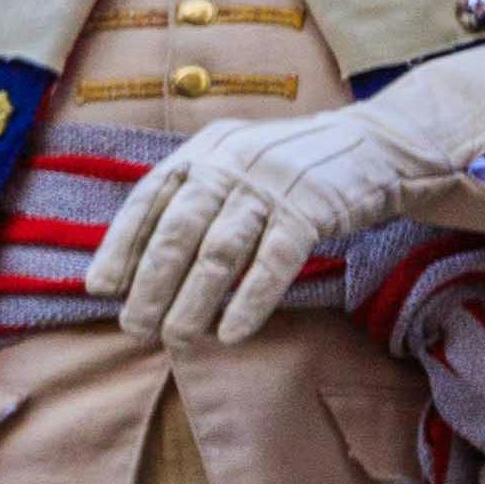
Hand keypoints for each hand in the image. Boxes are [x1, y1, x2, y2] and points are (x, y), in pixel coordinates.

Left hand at [85, 111, 452, 345]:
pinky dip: (250, 301)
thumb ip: (198, 194)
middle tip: (135, 327)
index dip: (121, 244)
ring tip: (177, 338)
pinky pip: (274, 262)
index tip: (101, 288)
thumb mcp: (241, 161)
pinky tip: (232, 332)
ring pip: (220, 252)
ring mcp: (274, 183)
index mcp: (208, 148)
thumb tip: (141, 259)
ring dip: (193, 301)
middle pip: (179, 231)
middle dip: (151, 284)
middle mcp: (234, 160)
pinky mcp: (314, 208)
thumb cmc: (299, 166)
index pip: (149, 197)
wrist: (382, 145)